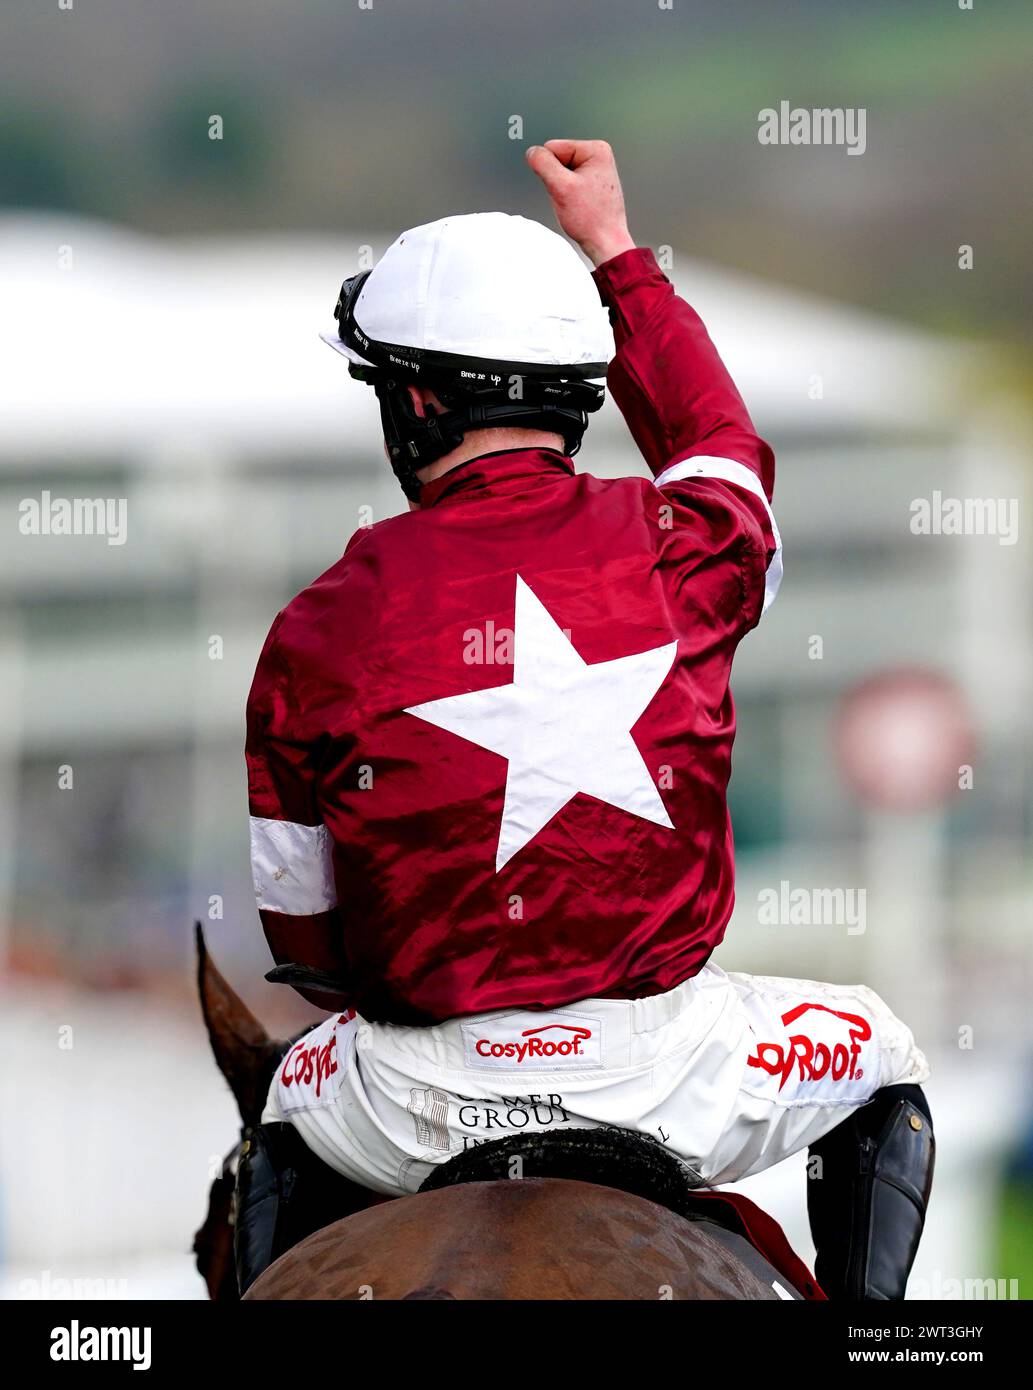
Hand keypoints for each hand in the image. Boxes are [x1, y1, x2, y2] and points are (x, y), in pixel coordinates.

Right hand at [526, 139, 635, 267]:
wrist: (606, 243)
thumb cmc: (592, 220)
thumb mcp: (561, 187)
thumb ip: (543, 164)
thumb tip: (532, 152)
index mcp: (595, 150)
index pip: (553, 147)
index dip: (550, 170)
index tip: (564, 188)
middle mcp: (599, 156)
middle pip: (558, 160)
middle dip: (557, 181)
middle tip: (571, 198)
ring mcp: (596, 171)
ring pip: (561, 174)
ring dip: (562, 191)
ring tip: (576, 204)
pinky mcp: (592, 184)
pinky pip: (569, 185)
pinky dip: (568, 197)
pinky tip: (579, 207)